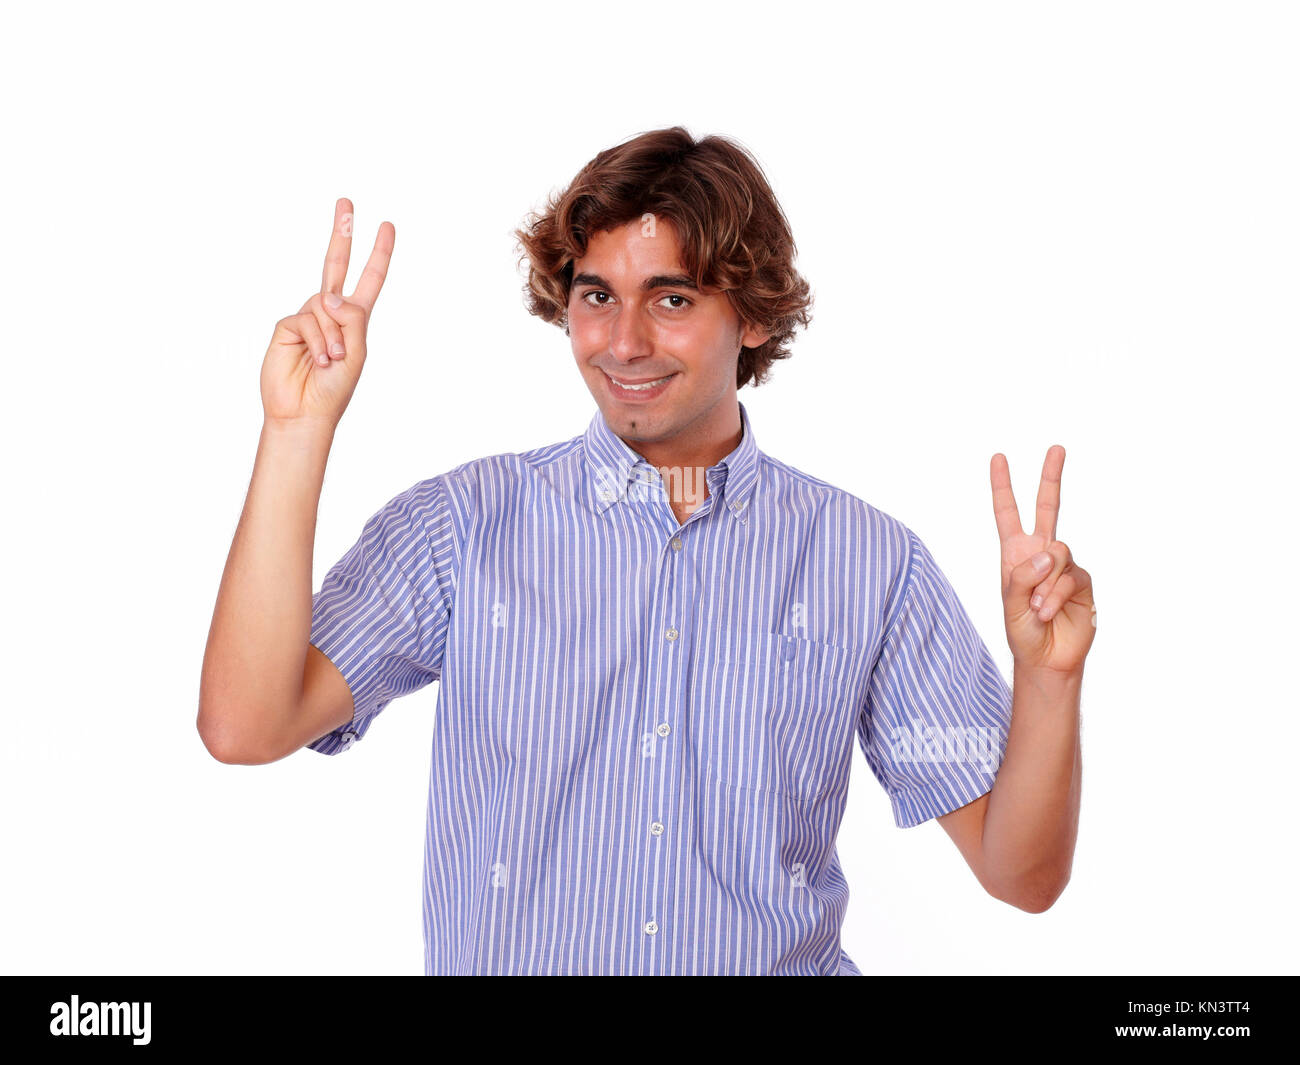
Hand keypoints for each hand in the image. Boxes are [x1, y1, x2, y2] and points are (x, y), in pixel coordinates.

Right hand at [260, 197, 394, 431]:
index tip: (387, 226)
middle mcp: (330, 313)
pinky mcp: (287, 325)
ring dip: (333, 335)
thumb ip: (352, 319)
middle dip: (342, 233)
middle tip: (346, 201)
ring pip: (325, 304)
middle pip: (336, 266)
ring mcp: (307, 317)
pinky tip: (318, 358)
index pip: (368, 280)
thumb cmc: (334, 390)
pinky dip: (317, 339)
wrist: (303, 413)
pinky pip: (307, 318)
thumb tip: (330, 293)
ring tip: (331, 360)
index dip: (378, 254)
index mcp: (354, 320)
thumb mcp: (357, 353)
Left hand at [991, 445, 1095, 674]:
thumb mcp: (1009, 603)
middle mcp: (1041, 553)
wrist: (1047, 657)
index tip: (998, 457)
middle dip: (1051, 477)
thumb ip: (1022, 574)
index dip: (1002, 486)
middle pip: (1048, 507)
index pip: (1007, 513)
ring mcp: (1064, 565)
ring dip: (1043, 584)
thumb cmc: (1021, 631)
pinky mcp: (1082, 581)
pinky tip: (1047, 612)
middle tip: (1057, 447)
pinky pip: (1070, 577)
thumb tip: (1050, 550)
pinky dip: (1054, 595)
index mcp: (1015, 553)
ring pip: (1058, 552)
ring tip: (1035, 608)